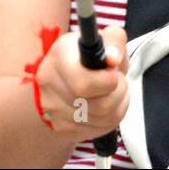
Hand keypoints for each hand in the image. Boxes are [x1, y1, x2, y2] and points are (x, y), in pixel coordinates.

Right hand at [35, 24, 128, 138]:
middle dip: (119, 93)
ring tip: (113, 91)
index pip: (83, 84)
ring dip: (118, 105)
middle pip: (98, 106)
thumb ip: (114, 41)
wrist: (65, 77)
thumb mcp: (104, 40)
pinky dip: (110, 117)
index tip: (115, 73)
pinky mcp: (62, 128)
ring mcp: (53, 110)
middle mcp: (50, 85)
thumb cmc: (89, 57)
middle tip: (118, 81)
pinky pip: (99, 129)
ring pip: (103, 120)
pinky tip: (105, 104)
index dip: (108, 82)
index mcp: (59, 58)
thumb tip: (113, 58)